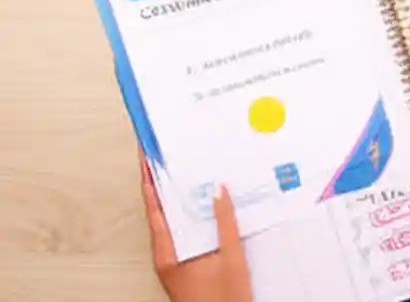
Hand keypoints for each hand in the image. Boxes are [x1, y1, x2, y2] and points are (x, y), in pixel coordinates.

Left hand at [139, 148, 252, 301]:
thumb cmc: (223, 300)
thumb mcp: (231, 258)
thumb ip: (226, 223)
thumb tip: (218, 191)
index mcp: (168, 251)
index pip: (154, 205)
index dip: (149, 177)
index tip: (146, 155)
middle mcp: (166, 254)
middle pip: (160, 210)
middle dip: (160, 181)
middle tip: (161, 154)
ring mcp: (175, 260)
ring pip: (172, 221)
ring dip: (174, 196)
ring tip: (178, 170)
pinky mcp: (185, 265)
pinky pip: (183, 232)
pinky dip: (187, 214)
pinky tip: (200, 205)